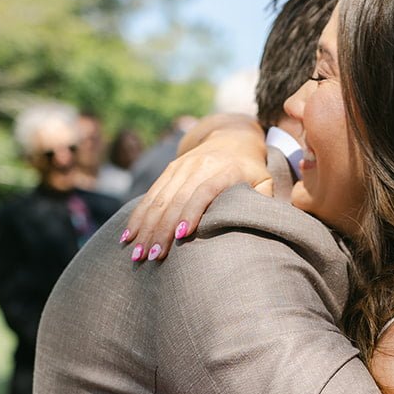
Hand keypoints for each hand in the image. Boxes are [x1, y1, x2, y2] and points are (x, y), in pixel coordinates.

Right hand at [124, 122, 271, 262]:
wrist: (232, 137)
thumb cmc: (252, 168)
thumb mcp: (265, 180)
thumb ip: (264, 199)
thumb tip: (264, 221)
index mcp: (224, 170)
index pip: (203, 192)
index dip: (191, 213)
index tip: (182, 236)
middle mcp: (198, 166)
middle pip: (176, 200)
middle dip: (161, 229)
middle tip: (152, 257)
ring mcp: (180, 167)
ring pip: (159, 199)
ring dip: (146, 227)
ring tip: (137, 253)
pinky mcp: (169, 170)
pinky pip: (150, 195)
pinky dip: (138, 216)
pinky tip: (128, 235)